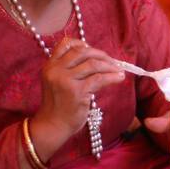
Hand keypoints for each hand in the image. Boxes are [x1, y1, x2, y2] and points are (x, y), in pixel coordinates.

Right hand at [29, 37, 126, 159]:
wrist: (52, 125)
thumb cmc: (58, 105)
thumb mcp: (58, 82)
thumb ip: (70, 70)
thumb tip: (97, 59)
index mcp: (50, 65)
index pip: (65, 44)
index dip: (83, 43)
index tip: (95, 51)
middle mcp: (56, 70)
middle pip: (83, 51)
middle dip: (101, 55)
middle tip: (113, 62)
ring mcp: (66, 80)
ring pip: (93, 64)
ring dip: (110, 66)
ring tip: (119, 70)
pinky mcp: (77, 91)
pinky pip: (99, 79)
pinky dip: (112, 77)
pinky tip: (119, 78)